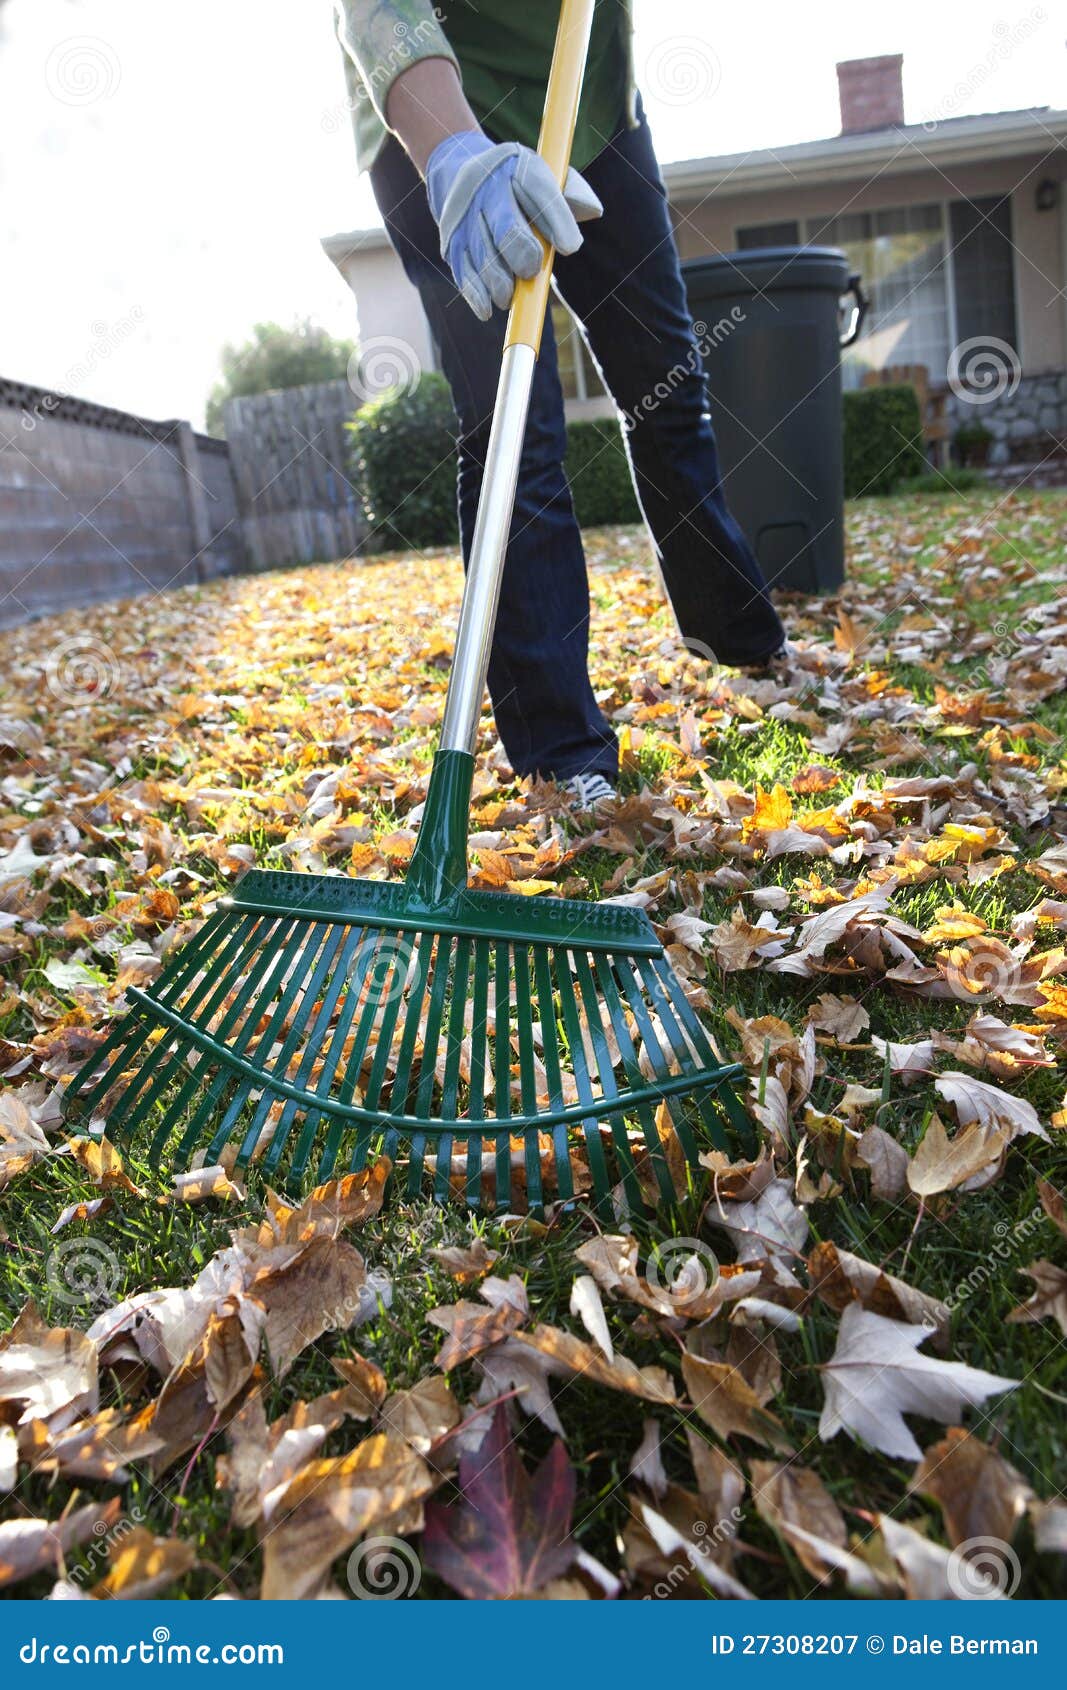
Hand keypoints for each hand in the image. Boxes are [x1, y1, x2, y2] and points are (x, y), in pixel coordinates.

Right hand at [425, 131, 601, 319]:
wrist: (457, 166)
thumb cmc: (515, 182)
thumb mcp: (543, 174)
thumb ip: (570, 193)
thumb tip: (593, 211)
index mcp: (518, 169)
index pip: (540, 192)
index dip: (556, 221)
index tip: (570, 246)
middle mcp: (488, 190)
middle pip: (507, 229)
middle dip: (523, 256)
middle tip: (531, 271)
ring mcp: (465, 216)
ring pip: (484, 258)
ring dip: (500, 285)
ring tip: (509, 295)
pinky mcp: (450, 239)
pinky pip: (463, 271)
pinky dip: (476, 295)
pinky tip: (487, 309)